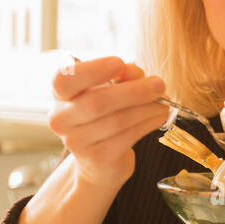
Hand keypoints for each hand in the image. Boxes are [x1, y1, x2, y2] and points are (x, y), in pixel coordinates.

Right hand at [48, 56, 168, 188]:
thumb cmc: (105, 114)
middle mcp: (62, 119)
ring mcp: (77, 142)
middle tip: (158, 85)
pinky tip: (160, 116)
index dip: (92, 70)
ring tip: (164, 102)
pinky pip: (128, 136)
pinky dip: (149, 123)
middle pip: (97, 102)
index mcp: (60, 95)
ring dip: (147, 108)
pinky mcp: (99, 158)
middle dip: (134, 91)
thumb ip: (121, 76)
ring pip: (118, 120)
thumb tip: (133, 73)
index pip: (64, 79)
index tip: (118, 63)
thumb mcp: (110, 89)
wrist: (99, 160)